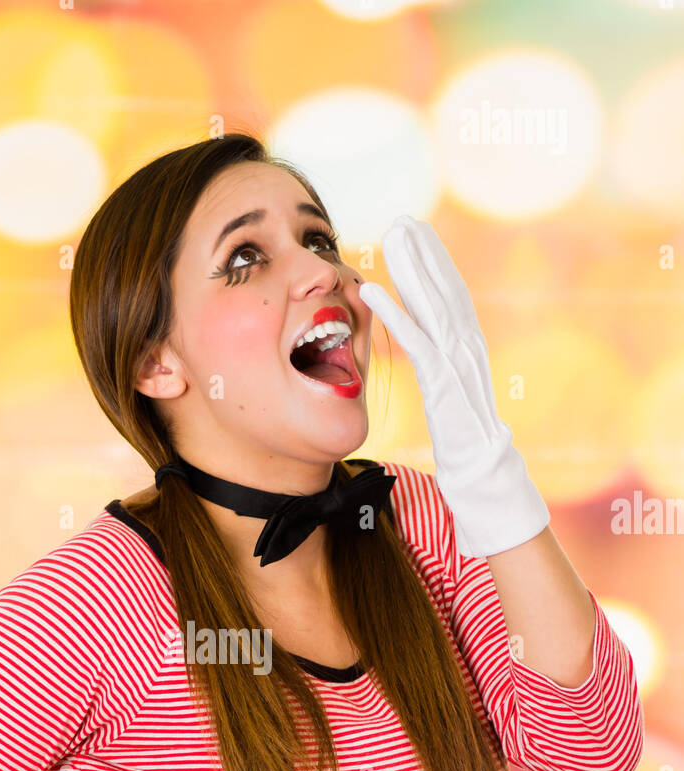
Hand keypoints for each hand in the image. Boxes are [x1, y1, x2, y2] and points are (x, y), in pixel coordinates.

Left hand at [358, 214, 549, 557]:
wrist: (484, 471)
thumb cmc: (464, 436)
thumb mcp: (453, 389)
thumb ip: (443, 362)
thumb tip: (432, 347)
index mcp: (468, 346)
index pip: (451, 294)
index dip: (435, 261)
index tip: (417, 232)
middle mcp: (466, 345)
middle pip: (444, 289)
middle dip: (424, 253)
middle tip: (402, 220)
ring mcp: (456, 362)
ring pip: (431, 304)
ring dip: (410, 270)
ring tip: (390, 239)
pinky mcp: (441, 382)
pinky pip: (414, 340)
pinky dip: (392, 313)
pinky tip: (368, 292)